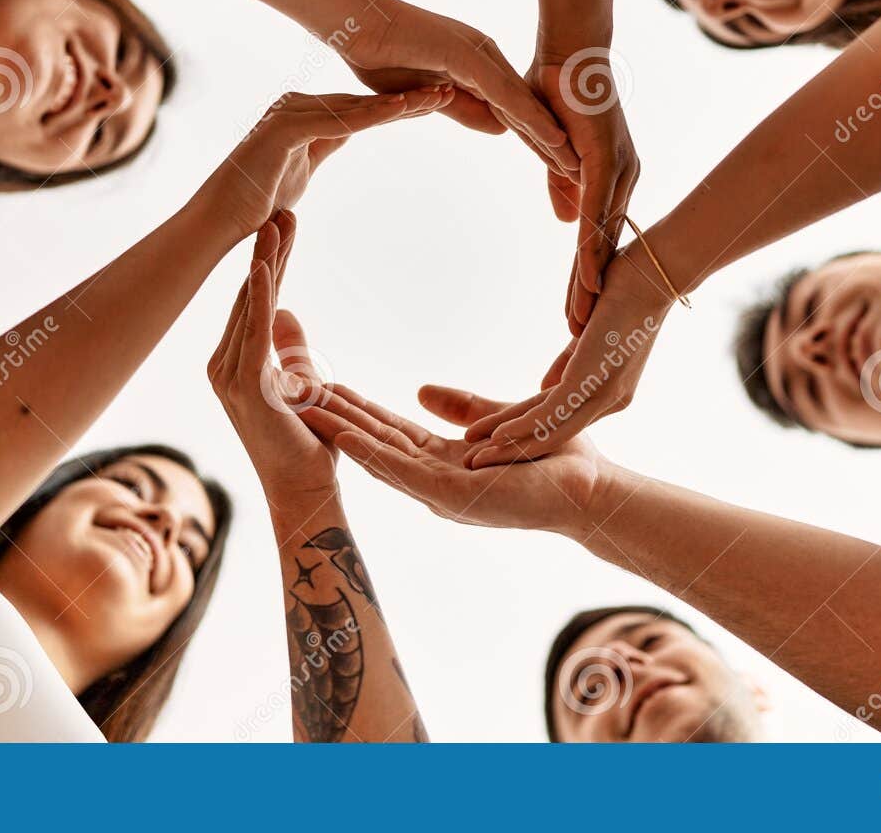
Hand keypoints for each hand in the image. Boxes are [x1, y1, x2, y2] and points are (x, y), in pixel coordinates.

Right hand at [199, 88, 451, 241]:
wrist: (220, 221)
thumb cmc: (257, 202)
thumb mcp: (303, 168)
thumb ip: (324, 144)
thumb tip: (346, 132)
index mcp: (305, 114)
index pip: (363, 109)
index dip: (401, 104)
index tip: (438, 102)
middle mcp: (297, 106)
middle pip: (365, 102)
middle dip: (409, 97)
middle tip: (452, 89)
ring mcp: (288, 114)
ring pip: (356, 107)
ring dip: (400, 102)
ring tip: (439, 96)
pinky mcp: (282, 130)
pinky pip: (337, 121)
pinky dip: (371, 116)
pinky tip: (402, 109)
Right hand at [207, 212, 339, 500]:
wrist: (306, 493)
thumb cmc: (308, 445)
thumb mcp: (302, 383)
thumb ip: (291, 349)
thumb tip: (285, 310)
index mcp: (235, 363)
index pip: (255, 301)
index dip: (271, 261)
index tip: (285, 221)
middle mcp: (223, 366)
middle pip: (251, 297)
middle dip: (267, 252)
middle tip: (281, 205)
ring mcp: (229, 378)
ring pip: (250, 308)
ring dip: (264, 263)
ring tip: (275, 222)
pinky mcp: (246, 389)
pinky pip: (253, 335)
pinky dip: (259, 298)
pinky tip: (264, 267)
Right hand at [298, 382, 607, 533]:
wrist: (593, 491)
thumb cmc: (556, 461)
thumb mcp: (498, 422)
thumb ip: (460, 409)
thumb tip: (422, 389)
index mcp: (441, 464)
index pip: (385, 431)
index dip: (350, 407)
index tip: (316, 384)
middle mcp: (431, 482)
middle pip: (370, 442)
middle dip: (330, 416)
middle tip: (288, 389)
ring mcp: (439, 492)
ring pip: (377, 455)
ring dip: (337, 432)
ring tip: (300, 407)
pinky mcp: (454, 496)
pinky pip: (404, 470)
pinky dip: (370, 451)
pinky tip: (342, 434)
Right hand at [338, 0, 578, 179]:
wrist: (353, 22)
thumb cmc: (380, 56)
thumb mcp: (425, 94)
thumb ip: (460, 107)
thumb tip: (498, 128)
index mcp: (476, 65)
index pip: (514, 111)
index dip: (535, 139)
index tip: (556, 167)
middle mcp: (485, 56)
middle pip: (526, 108)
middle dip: (551, 142)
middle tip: (578, 173)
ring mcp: (479, 53)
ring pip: (523, 104)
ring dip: (550, 136)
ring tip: (576, 166)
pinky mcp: (467, 54)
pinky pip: (506, 93)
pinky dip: (531, 118)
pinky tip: (553, 139)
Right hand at [459, 244, 673, 468]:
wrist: (651, 276)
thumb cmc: (623, 298)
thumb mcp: (588, 341)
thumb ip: (567, 365)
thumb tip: (542, 387)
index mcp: (609, 394)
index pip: (557, 419)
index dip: (522, 432)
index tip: (491, 442)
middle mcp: (609, 402)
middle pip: (550, 433)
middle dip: (510, 449)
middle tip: (475, 462)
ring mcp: (602, 395)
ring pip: (548, 432)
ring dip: (509, 446)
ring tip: (475, 457)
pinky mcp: (591, 382)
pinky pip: (550, 414)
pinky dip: (520, 427)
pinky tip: (495, 437)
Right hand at [527, 45, 639, 333]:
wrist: (568, 44)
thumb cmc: (557, 86)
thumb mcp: (552, 147)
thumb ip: (560, 182)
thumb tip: (564, 219)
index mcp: (610, 176)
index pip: (596, 239)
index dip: (586, 277)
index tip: (575, 314)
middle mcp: (622, 179)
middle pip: (604, 251)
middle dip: (590, 296)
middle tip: (579, 339)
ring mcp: (618, 172)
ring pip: (602, 243)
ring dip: (590, 286)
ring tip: (579, 326)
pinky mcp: (606, 162)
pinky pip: (597, 218)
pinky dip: (592, 254)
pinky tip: (586, 285)